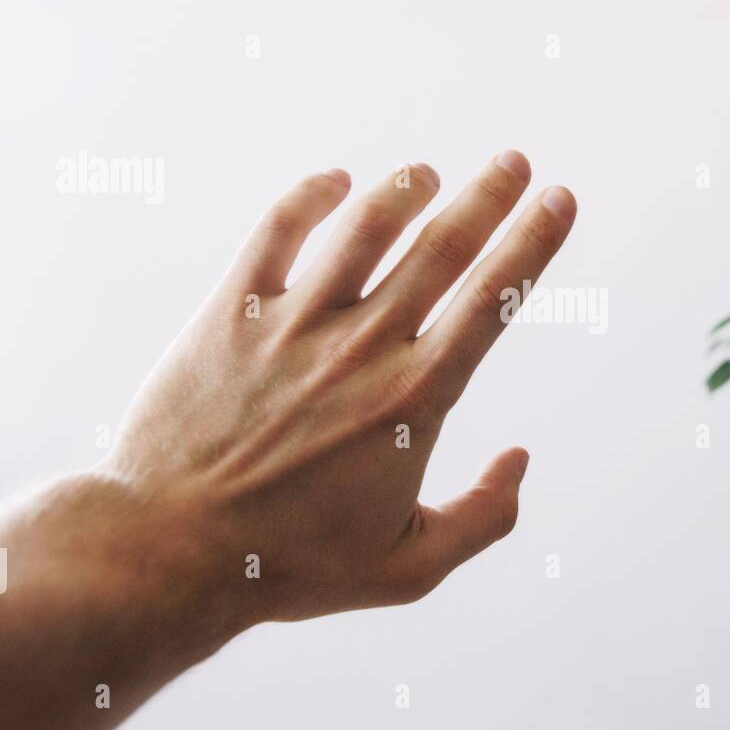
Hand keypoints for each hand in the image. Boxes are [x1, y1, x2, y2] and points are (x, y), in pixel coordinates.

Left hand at [99, 150, 575, 625]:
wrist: (170, 550)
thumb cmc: (293, 564)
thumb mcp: (408, 568)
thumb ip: (483, 518)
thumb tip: (521, 460)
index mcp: (414, 399)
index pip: (492, 299)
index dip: (534, 242)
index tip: (559, 199)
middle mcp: (362, 346)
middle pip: (441, 246)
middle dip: (488, 196)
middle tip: (513, 161)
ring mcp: (294, 323)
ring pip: (364, 226)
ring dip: (404, 190)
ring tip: (426, 175)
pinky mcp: (232, 313)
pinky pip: (275, 230)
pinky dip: (309, 196)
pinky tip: (334, 181)